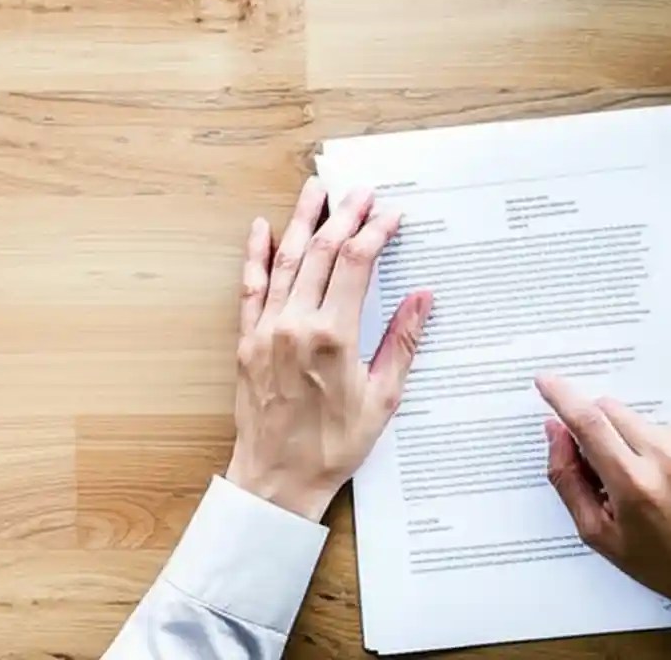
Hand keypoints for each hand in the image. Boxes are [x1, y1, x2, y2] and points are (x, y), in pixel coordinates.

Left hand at [226, 178, 431, 521]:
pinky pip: (250, 288)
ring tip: (316, 190)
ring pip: (286, 261)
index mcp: (334, 336)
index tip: (391, 215)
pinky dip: (257, 255)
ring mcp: (267, 330)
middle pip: (322, 252)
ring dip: (302, 220)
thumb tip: (423, 299)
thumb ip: (402, 342)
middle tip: (360, 192)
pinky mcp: (247, 342)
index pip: (356, 264)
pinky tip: (263, 230)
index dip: (375, 233)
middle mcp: (296, 325)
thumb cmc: (333, 445)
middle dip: (344, 216)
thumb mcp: (382, 397)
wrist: (277, 479)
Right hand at [536, 375, 670, 618]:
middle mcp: (663, 456)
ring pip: (634, 419)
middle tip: (598, 468)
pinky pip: (661, 427)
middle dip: (593, 427)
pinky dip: (652, 446)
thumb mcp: (601, 536)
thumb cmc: (665, 564)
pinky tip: (666, 481)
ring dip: (625, 440)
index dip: (562, 397)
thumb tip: (555, 433)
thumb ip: (569, 481)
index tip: (545, 381)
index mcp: (633, 484)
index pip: (589, 423)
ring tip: (642, 485)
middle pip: (609, 411)